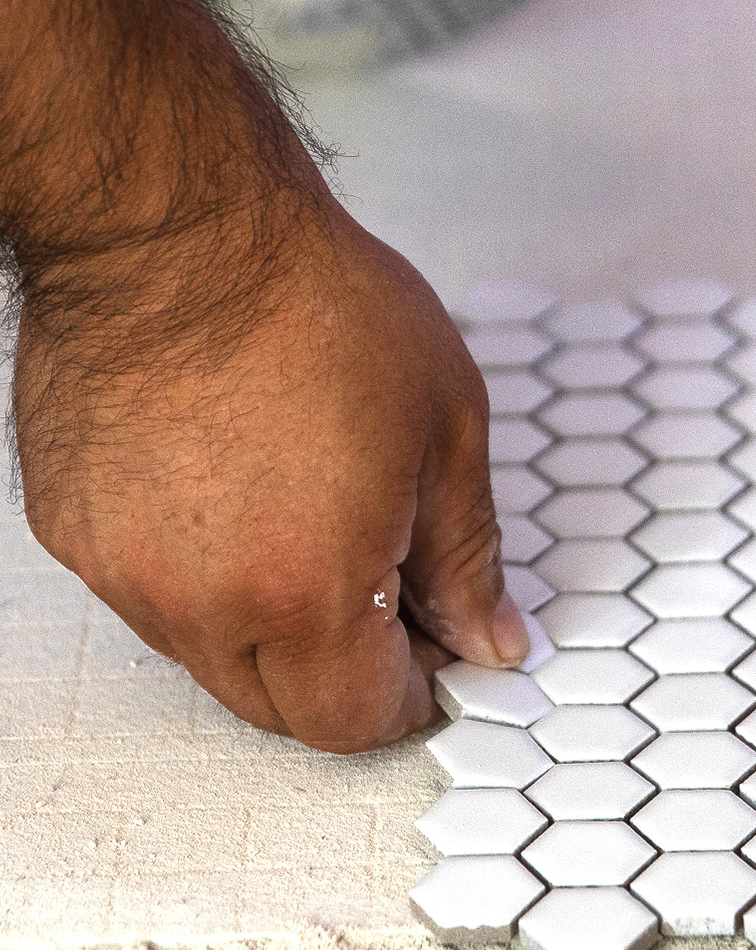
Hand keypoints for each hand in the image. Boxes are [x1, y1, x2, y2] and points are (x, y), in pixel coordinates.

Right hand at [14, 185, 527, 752]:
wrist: (172, 226)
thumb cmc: (310, 301)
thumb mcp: (445, 428)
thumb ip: (467, 558)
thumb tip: (488, 640)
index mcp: (304, 593)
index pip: (355, 723)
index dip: (407, 693)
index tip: (427, 645)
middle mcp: (201, 605)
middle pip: (279, 709)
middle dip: (340, 671)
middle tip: (379, 583)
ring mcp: (124, 574)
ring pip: (210, 655)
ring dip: (266, 624)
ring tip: (302, 517)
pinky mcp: (74, 533)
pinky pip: (148, 592)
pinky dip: (195, 570)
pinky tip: (228, 487)